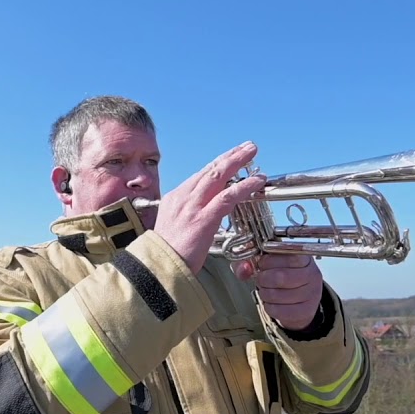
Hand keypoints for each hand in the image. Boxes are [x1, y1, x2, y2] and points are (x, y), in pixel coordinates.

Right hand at [151, 141, 266, 274]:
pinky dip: (244, 187)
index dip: (218, 165)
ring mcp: (193, 207)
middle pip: (210, 170)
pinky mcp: (204, 219)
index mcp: (175, 198)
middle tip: (246, 147)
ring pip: (218, 176)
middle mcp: (183, 197)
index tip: (230, 158)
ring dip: (237, 162)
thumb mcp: (172, 227)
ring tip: (252, 152)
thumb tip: (203, 214)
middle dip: (230, 156)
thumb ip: (188, 216)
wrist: (158, 267)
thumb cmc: (167, 253)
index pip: (200, 176)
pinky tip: (256, 181)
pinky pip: (227, 197)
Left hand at [234, 254, 323, 329]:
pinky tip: (272, 302)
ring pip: (277, 295)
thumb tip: (244, 268)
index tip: (262, 264)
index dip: (268, 261)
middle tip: (261, 279)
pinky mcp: (306, 311)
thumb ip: (250, 262)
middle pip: (281, 276)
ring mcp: (312, 293)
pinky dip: (269, 307)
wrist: (300, 301)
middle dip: (263, 279)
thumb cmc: (283, 277)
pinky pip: (278, 310)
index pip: (286, 255)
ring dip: (264, 294)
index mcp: (303, 257)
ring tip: (266, 291)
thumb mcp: (268, 264)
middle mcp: (312, 274)